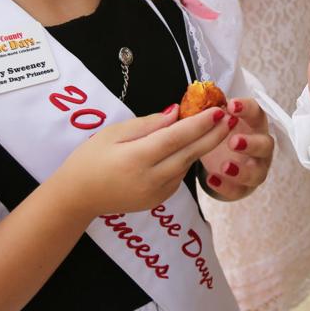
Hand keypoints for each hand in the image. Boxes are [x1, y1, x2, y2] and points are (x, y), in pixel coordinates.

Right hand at [59, 105, 233, 216]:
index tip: (218, 110)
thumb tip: (175, 113)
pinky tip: (193, 146)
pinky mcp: (159, 200)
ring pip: (186, 165)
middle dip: (214, 135)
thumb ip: (146, 124)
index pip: (177, 138)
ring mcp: (157, 193)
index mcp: (138, 158)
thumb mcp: (112, 134)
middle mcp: (151, 178)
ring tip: (218, 127)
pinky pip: (178, 175)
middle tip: (231, 117)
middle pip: (190, 153)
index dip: (200, 124)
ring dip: (203, 146)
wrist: (78, 197)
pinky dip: (187, 159)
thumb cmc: (90, 159)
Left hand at [199, 98, 272, 200]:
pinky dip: (227, 187)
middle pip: (266, 144)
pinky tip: (212, 180)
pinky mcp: (245, 187)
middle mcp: (260, 146)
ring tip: (225, 166)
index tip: (231, 105)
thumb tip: (192, 97)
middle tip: (233, 141)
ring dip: (243, 170)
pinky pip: (240, 190)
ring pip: (259, 172)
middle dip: (251, 143)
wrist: (221, 161)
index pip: (257, 113)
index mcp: (254, 125)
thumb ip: (208, 110)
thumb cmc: (222, 134)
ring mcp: (256, 168)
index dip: (247, 109)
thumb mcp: (216, 120)